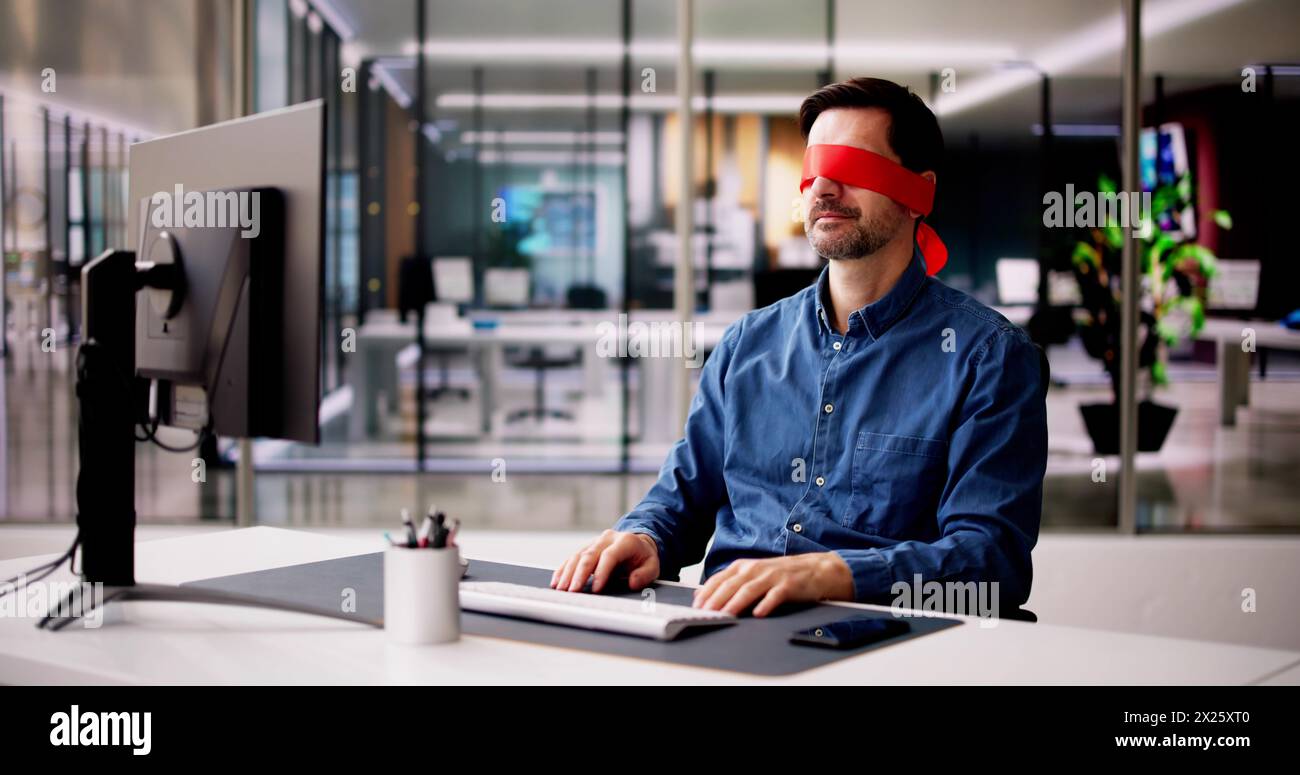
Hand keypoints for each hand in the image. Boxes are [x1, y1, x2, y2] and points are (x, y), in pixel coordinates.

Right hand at [550, 530, 660, 593]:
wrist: (637, 544)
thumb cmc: (644, 558)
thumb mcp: (653, 566)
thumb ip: (644, 574)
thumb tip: (632, 582)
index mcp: (625, 541)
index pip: (610, 556)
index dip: (602, 572)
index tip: (596, 589)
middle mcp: (607, 538)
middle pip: (589, 555)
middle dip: (579, 574)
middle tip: (572, 591)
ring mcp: (595, 541)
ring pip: (577, 555)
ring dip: (568, 573)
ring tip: (561, 589)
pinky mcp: (586, 548)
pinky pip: (572, 557)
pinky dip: (563, 570)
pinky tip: (557, 581)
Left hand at [692, 553, 853, 616]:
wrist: (817, 569)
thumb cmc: (782, 575)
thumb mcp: (754, 575)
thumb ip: (731, 583)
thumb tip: (703, 594)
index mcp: (744, 567)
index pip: (720, 579)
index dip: (706, 593)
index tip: (696, 607)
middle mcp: (756, 569)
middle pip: (731, 585)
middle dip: (716, 599)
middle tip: (705, 613)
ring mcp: (772, 576)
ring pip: (750, 589)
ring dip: (736, 602)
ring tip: (725, 614)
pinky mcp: (789, 585)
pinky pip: (775, 595)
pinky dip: (766, 604)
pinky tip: (758, 613)